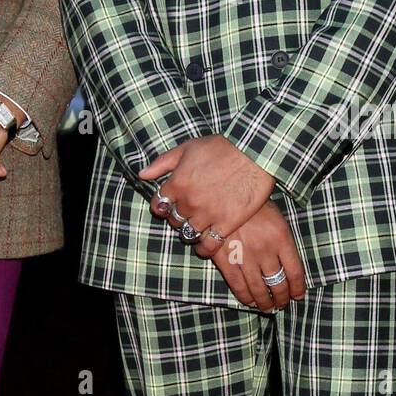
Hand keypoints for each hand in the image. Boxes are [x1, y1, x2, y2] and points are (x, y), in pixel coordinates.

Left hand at [140, 135, 275, 239]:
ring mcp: (207, 215)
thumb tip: (142, 175)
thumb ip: (162, 163)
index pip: (158, 204)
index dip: (162, 205)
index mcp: (177, 183)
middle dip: (178, 217)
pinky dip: (204, 249)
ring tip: (198, 226)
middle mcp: (189, 202)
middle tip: (187, 213)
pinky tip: (205, 246)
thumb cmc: (220, 146)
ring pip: (188, 234)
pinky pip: (209, 246)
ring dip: (190, 231)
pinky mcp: (225, 224)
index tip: (169, 204)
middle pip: (174, 220)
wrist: (253, 153)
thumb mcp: (187, 148)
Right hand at [194, 199, 306, 312]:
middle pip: (278, 284)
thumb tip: (290, 270)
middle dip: (282, 299)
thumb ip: (284, 243)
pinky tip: (250, 301)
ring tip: (267, 307)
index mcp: (281, 237)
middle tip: (282, 304)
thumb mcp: (276, 218)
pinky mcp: (226, 259)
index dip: (297, 289)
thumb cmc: (254, 206)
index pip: (295, 273)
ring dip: (265, 302)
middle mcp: (265, 249)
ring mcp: (245, 255)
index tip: (297, 296)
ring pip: (259, 289)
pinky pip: (238, 286)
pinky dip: (245, 298)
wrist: (223, 193)